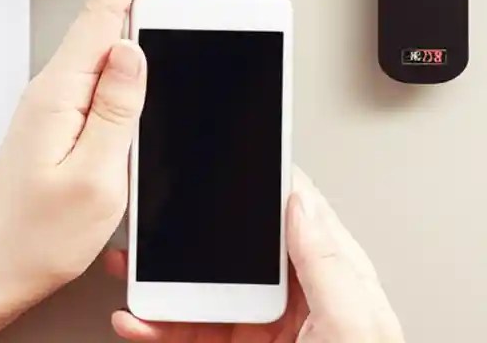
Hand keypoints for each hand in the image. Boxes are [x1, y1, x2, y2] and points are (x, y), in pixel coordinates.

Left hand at [0, 0, 154, 324]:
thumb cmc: (35, 239)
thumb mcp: (94, 176)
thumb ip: (117, 110)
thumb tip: (133, 50)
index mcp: (59, 96)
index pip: (100, 16)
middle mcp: (49, 94)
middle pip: (100, 25)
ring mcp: (50, 111)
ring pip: (97, 54)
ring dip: (124, 22)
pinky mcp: (54, 129)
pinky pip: (92, 82)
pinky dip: (117, 64)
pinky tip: (130, 65)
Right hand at [105, 168, 404, 342]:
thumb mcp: (354, 322)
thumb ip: (326, 263)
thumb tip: (300, 203)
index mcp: (332, 278)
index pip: (293, 216)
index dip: (262, 186)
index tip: (226, 162)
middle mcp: (295, 301)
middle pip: (234, 253)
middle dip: (191, 236)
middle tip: (157, 220)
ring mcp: (263, 330)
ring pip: (202, 294)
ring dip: (162, 283)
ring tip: (132, 270)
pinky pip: (189, 333)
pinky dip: (157, 326)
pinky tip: (138, 320)